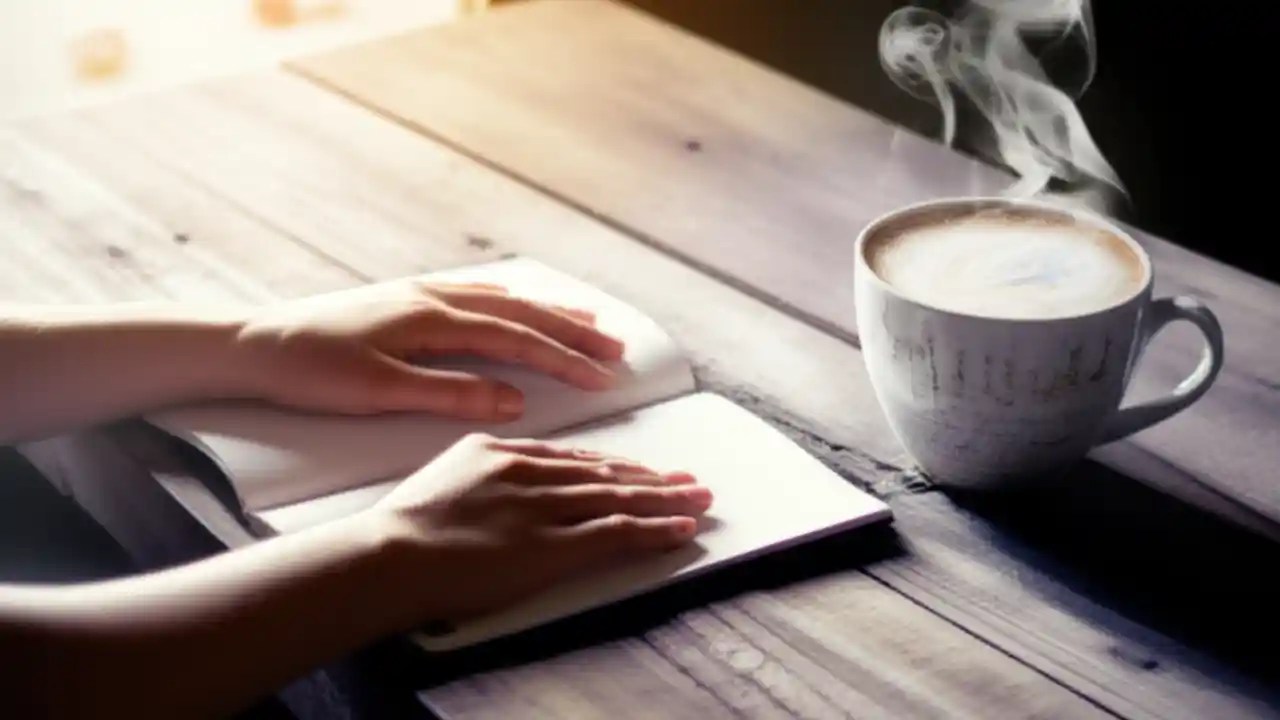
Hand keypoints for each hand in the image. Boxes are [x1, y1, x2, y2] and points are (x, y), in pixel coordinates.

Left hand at [234, 279, 624, 419]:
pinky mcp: (405, 300)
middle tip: (617, 348)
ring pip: (501, 298)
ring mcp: (420, 295)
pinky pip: (476, 294)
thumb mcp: (382, 392)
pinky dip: (511, 300)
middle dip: (572, 330)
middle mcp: (434, 298)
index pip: (517, 339)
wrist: (252, 345)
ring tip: (587, 320)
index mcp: (433, 319)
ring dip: (548, 311)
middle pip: (520, 311)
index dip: (564, 359)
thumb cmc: (310, 371)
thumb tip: (515, 400)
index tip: (604, 377)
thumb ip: (452, 394)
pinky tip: (517, 302)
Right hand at [368, 433, 711, 624]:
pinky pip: (615, 532)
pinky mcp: (553, 545)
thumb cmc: (404, 527)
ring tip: (699, 498)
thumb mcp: (445, 476)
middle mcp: (531, 471)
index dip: (614, 464)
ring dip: (666, 498)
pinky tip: (679, 527)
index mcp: (502, 451)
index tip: (640, 468)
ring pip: (619, 496)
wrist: (389, 555)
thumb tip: (497, 483)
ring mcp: (545, 507)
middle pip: (606, 472)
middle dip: (653, 476)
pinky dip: (653, 528)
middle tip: (689, 479)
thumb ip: (480, 474)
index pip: (574, 457)